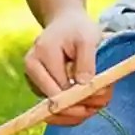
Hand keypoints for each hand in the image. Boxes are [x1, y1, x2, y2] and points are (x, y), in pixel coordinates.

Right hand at [23, 8, 111, 125]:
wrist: (65, 23)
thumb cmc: (77, 28)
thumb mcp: (87, 38)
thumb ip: (86, 62)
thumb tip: (83, 87)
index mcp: (38, 58)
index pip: (56, 92)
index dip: (78, 100)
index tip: (100, 98)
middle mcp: (31, 72)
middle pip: (52, 106)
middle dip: (79, 110)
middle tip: (103, 103)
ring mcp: (34, 81)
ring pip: (55, 111)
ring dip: (78, 112)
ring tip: (100, 101)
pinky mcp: (41, 88)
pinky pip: (57, 107)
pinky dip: (75, 107)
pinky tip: (90, 98)